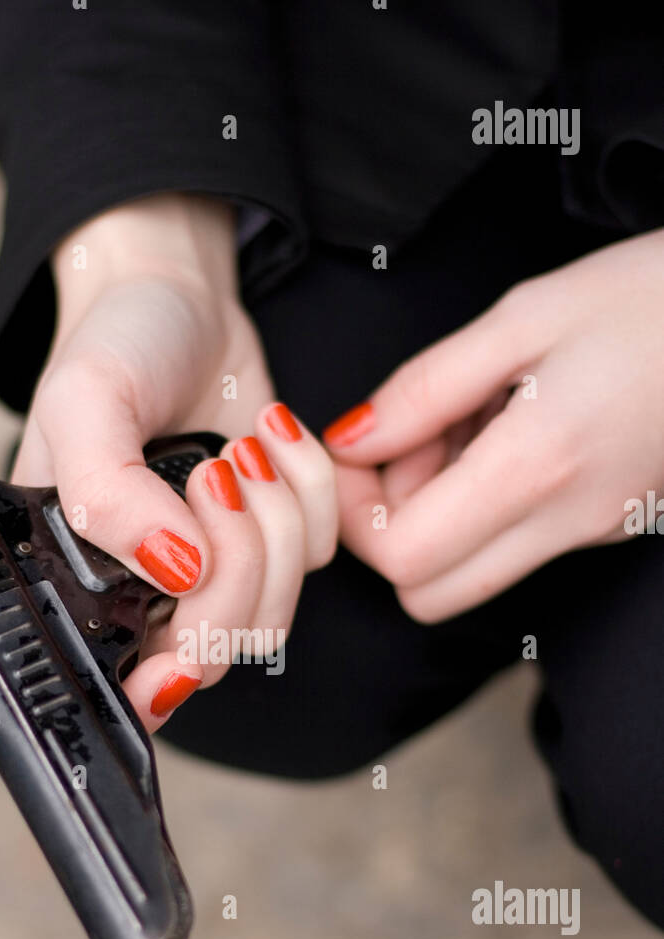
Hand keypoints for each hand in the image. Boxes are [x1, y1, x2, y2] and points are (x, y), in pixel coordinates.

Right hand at [13, 195, 336, 727]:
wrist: (177, 296)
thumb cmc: (113, 348)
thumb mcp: (82, 403)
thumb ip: (106, 497)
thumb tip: (179, 570)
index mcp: (80, 580)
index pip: (123, 686)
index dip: (155, 691)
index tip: (178, 658)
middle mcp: (148, 595)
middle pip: (215, 648)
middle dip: (235, 565)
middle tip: (214, 474)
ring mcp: (218, 574)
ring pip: (275, 612)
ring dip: (274, 523)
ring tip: (239, 448)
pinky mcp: (277, 541)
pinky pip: (318, 555)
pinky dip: (311, 490)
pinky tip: (270, 434)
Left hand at [324, 229, 663, 621]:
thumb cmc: (652, 299)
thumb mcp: (525, 315)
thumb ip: (424, 388)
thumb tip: (351, 440)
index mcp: (535, 468)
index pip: (401, 557)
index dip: (355, 513)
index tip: (357, 452)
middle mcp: (564, 523)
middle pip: (427, 592)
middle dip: (391, 529)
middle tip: (408, 444)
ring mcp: (589, 534)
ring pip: (470, 574)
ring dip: (438, 514)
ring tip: (469, 417)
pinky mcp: (605, 528)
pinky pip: (516, 545)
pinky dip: (486, 504)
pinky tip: (509, 426)